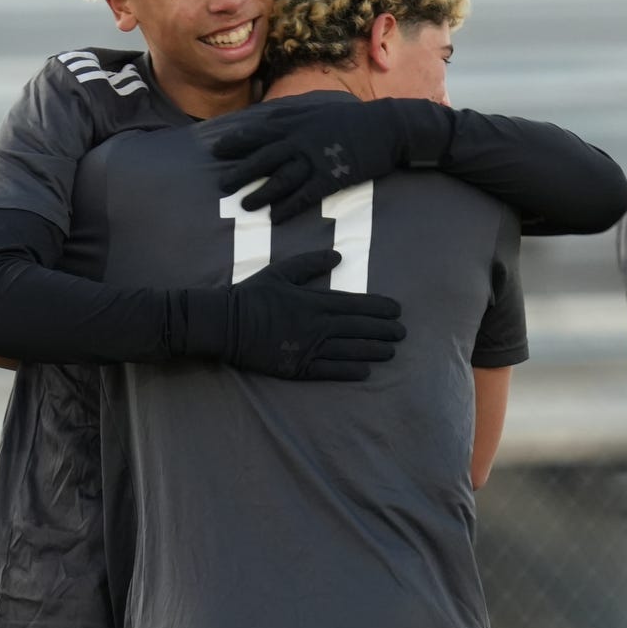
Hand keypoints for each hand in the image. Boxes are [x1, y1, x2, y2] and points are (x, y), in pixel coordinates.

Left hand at [210, 99, 405, 222]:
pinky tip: (276, 218)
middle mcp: (300, 140)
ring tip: (246, 206)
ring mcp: (316, 159)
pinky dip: (289, 207)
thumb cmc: (351, 118)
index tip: (216, 151)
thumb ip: (292, 113)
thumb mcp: (317, 107)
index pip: (258, 133)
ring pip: (281, 179)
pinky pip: (305, 195)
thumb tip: (268, 117)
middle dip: (240, 172)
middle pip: (263, 158)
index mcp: (296, 122)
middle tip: (222, 186)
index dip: (235, 143)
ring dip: (262, 194)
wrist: (386, 127)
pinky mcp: (332, 177)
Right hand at [227, 248, 404, 381]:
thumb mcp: (281, 271)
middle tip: (402, 333)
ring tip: (391, 352)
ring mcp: (307, 348)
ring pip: (349, 350)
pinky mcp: (297, 368)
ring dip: (373, 350)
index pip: (355, 304)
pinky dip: (349, 371)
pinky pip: (329, 371)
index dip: (379, 308)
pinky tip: (366, 371)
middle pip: (358, 328)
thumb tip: (338, 256)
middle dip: (383, 330)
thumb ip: (311, 262)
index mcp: (313, 301)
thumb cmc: (252, 295)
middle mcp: (315, 325)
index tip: (397, 310)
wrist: (224, 324)